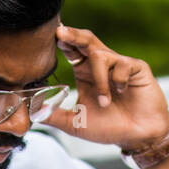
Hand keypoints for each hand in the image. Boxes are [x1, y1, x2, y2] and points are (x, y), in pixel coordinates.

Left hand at [44, 23, 168, 151]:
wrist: (138, 137)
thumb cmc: (109, 128)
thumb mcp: (75, 124)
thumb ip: (54, 116)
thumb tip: (30, 113)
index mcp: (85, 72)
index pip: (71, 50)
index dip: (62, 41)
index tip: (51, 33)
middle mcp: (101, 65)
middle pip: (86, 40)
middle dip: (73, 35)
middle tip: (60, 32)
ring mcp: (119, 64)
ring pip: (101, 56)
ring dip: (99, 80)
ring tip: (105, 102)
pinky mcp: (137, 68)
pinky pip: (122, 66)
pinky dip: (118, 80)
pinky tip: (122, 92)